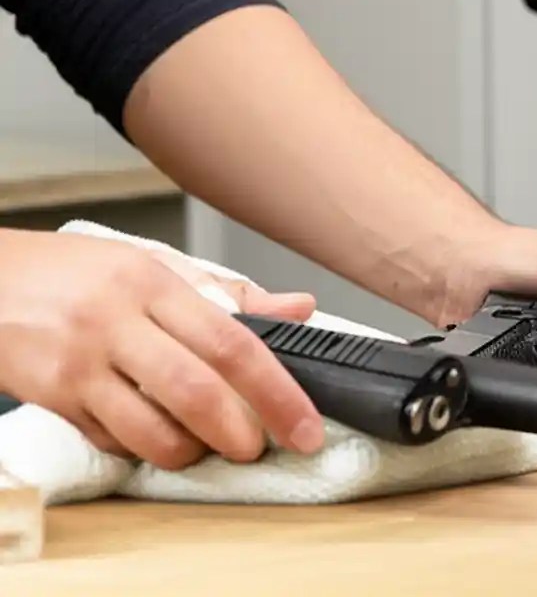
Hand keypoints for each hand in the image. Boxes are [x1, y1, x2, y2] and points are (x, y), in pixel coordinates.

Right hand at [0, 229, 325, 469]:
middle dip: (240, 433)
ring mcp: (79, 362)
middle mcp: (115, 321)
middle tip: (258, 448)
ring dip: (191, 451)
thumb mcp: (151, 266)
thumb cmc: (74, 274)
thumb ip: (228, 293)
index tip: (305, 425)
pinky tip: (151, 433)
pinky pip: (111, 439)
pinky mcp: (50, 397)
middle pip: (196, 391)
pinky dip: (142, 447)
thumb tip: (299, 308)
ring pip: (151, 430)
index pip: (232, 341)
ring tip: (205, 446)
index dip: (278, 391)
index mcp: (152, 282)